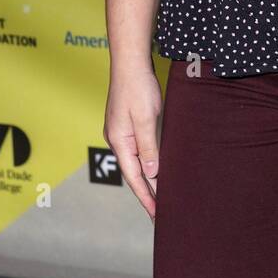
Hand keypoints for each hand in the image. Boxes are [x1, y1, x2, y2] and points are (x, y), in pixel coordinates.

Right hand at [103, 61, 161, 220]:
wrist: (130, 62)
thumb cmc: (137, 88)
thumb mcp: (145, 118)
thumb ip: (148, 147)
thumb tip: (151, 173)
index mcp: (119, 141)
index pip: (134, 177)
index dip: (146, 197)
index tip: (156, 214)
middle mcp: (117, 139)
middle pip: (133, 172)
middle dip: (146, 193)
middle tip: (160, 213)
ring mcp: (121, 131)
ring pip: (136, 161)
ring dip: (148, 178)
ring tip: (160, 195)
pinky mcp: (127, 124)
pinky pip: (138, 149)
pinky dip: (147, 162)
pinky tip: (155, 167)